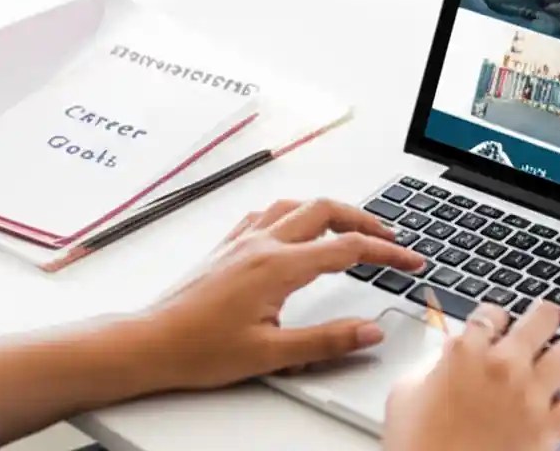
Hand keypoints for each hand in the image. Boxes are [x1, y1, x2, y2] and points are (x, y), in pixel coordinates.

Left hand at [143, 198, 424, 390]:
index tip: (410, 259)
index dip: (386, 252)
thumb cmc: (198, 349)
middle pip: (326, 211)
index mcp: (277, 266)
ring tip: (350, 226)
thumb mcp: (271, 354)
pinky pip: (266, 214)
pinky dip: (293, 214)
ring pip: (296, 206)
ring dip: (330, 211)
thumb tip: (369, 330)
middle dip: (364, 219)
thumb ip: (326, 341)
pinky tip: (294, 227)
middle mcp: (261, 244)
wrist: (149, 343)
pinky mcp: (226, 247)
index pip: (347, 248)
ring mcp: (241, 241)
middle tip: (389, 237)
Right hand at [383, 302, 559, 450]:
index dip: (495, 319)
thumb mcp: (405, 393)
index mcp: (465, 353)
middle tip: (541, 327)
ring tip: (559, 365)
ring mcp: (528, 395)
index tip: (496, 327)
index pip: (493, 312)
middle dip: (543, 319)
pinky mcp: (548, 428)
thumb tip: (443, 361)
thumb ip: (430, 367)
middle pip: (542, 317)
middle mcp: (502, 366)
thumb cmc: (415, 444)